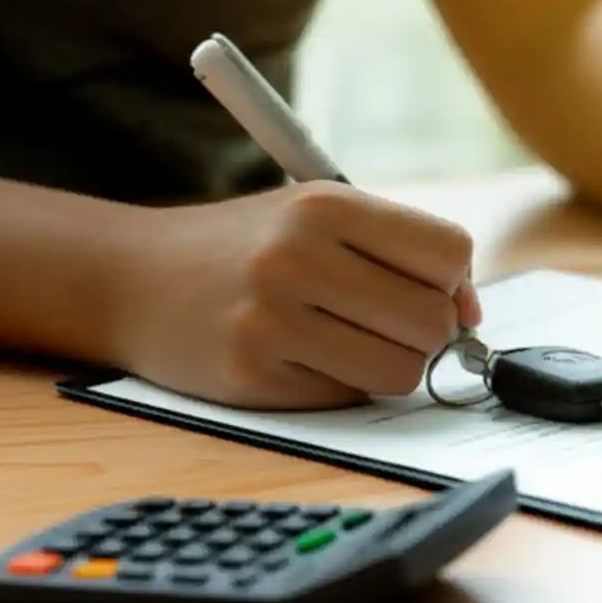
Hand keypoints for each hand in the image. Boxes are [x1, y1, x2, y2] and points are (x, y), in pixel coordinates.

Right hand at [114, 181, 478, 408]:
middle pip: (433, 320)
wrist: (129, 278)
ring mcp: (271, 320)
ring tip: (347, 341)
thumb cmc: (247, 246)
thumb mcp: (318, 216)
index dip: (453, 282)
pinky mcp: (252, 377)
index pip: (449, 252)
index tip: (429, 292)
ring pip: (402, 370)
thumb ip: (400, 251)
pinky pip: (350, 397)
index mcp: (325, 205)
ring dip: (390, 365)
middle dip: (425, 331)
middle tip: (385, 323)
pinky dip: (343, 385)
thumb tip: (472, 315)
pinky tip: (302, 358)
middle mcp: (296, 257)